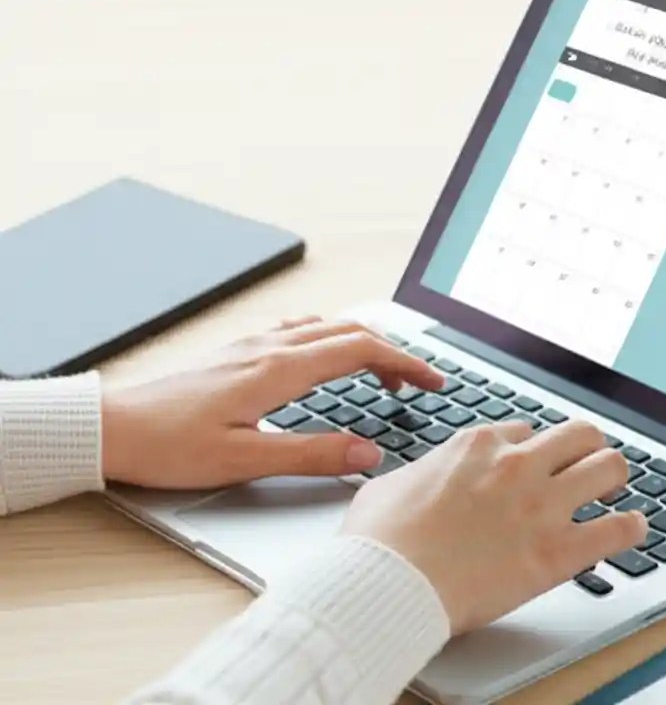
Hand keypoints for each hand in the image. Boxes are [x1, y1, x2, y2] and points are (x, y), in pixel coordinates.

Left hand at [102, 316, 443, 488]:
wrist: (108, 427)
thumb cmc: (167, 446)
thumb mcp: (246, 461)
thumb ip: (312, 456)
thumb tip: (368, 456)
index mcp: (279, 370)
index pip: (362, 349)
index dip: (406, 363)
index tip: (434, 382)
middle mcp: (269, 349)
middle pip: (351, 331)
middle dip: (394, 353)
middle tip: (419, 384)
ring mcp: (251, 346)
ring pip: (326, 327)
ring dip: (363, 344)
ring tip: (381, 375)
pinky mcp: (237, 355)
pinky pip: (299, 332)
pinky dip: (330, 341)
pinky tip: (324, 361)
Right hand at [340, 419, 646, 633]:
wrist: (390, 583)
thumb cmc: (381, 543)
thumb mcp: (389, 486)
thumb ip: (420, 475)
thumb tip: (418, 479)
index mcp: (477, 446)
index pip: (525, 431)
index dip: (533, 449)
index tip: (535, 465)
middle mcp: (517, 465)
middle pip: (580, 434)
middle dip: (587, 448)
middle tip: (588, 466)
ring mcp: (542, 505)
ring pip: (609, 467)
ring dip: (615, 478)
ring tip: (614, 491)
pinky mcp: (559, 550)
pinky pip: (619, 527)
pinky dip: (633, 527)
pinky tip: (634, 529)